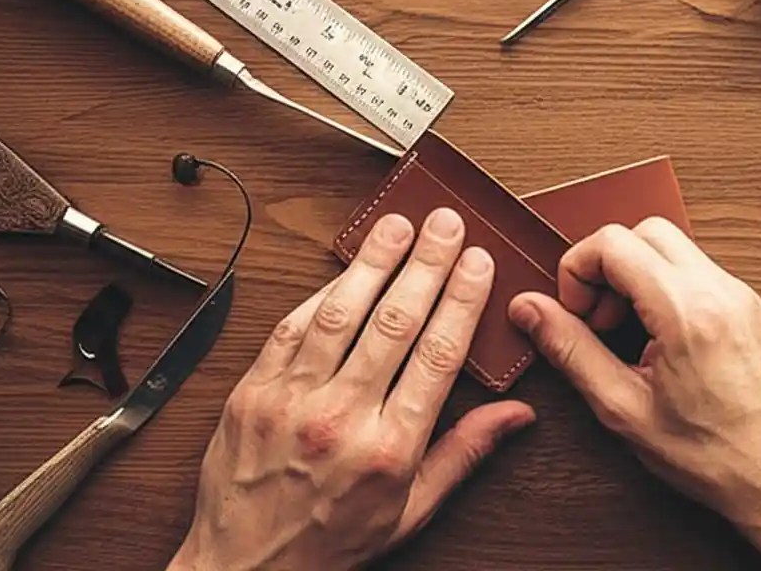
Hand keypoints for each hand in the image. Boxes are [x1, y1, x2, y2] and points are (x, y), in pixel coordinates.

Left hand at [170, 209, 534, 570]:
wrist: (244, 570)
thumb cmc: (330, 543)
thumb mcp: (413, 512)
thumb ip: (465, 453)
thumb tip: (516, 415)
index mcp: (389, 448)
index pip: (437, 354)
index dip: (462, 300)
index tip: (478, 264)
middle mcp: (341, 417)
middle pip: (395, 321)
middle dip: (427, 263)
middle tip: (446, 224)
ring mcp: (292, 400)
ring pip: (341, 312)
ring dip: (373, 262)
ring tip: (397, 225)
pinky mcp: (252, 391)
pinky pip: (291, 327)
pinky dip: (320, 293)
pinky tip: (345, 269)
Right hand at [508, 218, 760, 570]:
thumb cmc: (709, 456)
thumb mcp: (622, 407)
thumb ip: (570, 349)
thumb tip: (530, 310)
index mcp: (687, 311)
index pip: (614, 242)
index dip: (577, 270)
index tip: (573, 311)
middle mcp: (720, 291)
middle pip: (643, 231)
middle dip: (606, 265)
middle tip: (597, 319)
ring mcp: (740, 296)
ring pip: (671, 246)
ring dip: (635, 275)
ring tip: (624, 332)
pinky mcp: (749, 307)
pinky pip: (695, 270)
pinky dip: (662, 288)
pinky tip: (653, 338)